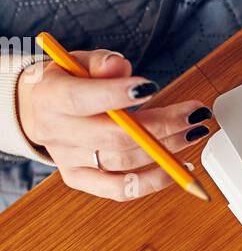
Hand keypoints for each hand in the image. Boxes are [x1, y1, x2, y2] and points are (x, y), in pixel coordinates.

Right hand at [17, 48, 212, 199]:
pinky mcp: (79, 179)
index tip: (152, 86)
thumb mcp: (79, 61)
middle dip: (162, 125)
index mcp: (48, 98)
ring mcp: (67, 160)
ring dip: (167, 149)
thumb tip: (119, 67)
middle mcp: (55, 133)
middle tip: (193, 113)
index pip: (81, 100)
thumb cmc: (67, 81)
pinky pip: (120, 190)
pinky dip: (154, 181)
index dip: (116, 95)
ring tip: (194, 131)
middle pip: (113, 137)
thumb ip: (100, 62)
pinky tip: (181, 167)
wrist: (38, 108)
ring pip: (123, 162)